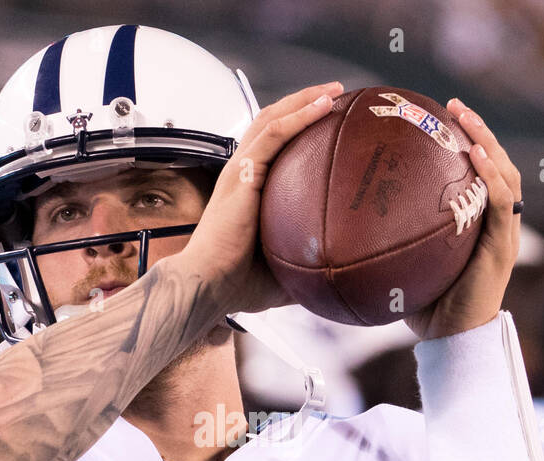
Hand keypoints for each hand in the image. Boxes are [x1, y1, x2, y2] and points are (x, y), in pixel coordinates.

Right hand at [177, 81, 343, 314]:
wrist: (207, 286)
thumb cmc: (235, 285)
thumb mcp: (281, 273)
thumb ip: (304, 267)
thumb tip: (336, 279)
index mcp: (246, 192)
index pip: (271, 148)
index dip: (295, 129)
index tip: (326, 123)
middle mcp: (240, 174)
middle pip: (271, 123)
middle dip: (302, 104)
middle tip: (335, 95)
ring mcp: (239, 170)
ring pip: (272, 119)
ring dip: (303, 100)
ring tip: (333, 91)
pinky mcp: (242, 174)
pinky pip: (274, 134)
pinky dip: (299, 115)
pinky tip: (324, 105)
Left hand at [404, 101, 521, 339]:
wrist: (451, 341)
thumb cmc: (421, 308)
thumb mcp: (397, 264)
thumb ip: (381, 238)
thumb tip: (334, 220)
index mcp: (473, 222)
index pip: (474, 174)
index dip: (464, 144)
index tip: (439, 117)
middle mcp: (493, 222)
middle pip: (495, 163)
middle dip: (479, 130)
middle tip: (455, 106)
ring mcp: (503, 233)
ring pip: (506, 175)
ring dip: (489, 143)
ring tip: (468, 120)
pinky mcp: (503, 246)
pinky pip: (504, 203)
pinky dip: (493, 177)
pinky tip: (475, 157)